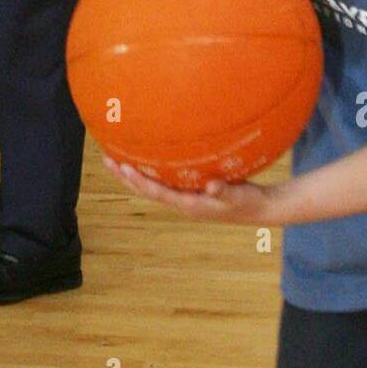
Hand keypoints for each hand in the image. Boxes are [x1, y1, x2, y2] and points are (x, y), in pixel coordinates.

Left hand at [103, 156, 278, 224]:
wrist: (259, 209)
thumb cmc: (248, 202)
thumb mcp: (238, 196)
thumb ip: (224, 190)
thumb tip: (211, 185)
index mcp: (189, 205)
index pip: (157, 193)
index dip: (139, 181)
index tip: (123, 167)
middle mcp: (181, 202)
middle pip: (147, 190)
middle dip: (126, 176)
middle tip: (107, 159)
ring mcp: (184, 197)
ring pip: (152, 186)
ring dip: (134, 175)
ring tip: (116, 159)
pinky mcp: (190, 191)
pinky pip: (164, 181)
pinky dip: (150, 171)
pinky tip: (146, 158)